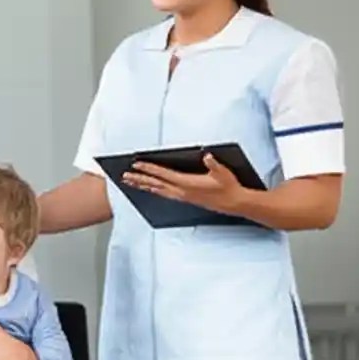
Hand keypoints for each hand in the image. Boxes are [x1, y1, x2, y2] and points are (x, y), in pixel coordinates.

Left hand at [122, 153, 245, 213]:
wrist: (234, 203)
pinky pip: (163, 194)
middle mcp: (181, 192)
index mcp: (186, 184)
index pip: (163, 174)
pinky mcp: (184, 199)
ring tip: (130, 182)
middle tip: (124, 176)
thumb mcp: (222, 173)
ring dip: (143, 185)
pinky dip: (153, 190)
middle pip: (155, 184)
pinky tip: (148, 188)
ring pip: (157, 190)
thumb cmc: (228, 187)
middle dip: (139, 179)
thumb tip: (206, 155)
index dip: (148, 168)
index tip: (136, 164)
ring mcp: (181, 197)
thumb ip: (213, 164)